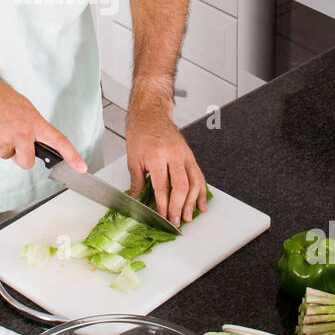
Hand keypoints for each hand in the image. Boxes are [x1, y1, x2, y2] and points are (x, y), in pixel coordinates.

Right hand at [0, 65, 85, 173]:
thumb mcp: (23, 108)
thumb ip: (31, 127)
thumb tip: (32, 141)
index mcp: (34, 123)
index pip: (59, 141)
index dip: (72, 156)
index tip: (81, 168)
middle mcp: (23, 134)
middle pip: (26, 162)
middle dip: (20, 157)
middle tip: (13, 142)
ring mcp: (5, 141)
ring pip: (6, 155)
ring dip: (1, 145)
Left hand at [126, 96, 206, 226]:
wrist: (151, 114)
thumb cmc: (140, 133)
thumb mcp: (133, 159)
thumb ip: (137, 181)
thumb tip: (136, 200)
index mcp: (157, 156)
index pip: (162, 186)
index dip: (163, 205)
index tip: (162, 216)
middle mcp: (173, 155)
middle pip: (181, 186)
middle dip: (179, 207)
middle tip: (176, 220)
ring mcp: (184, 155)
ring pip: (194, 182)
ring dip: (192, 202)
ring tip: (188, 216)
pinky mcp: (190, 155)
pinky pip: (199, 175)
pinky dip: (201, 191)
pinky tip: (201, 203)